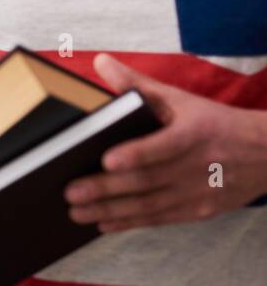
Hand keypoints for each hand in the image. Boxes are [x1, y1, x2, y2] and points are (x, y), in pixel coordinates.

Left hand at [64, 53, 266, 231]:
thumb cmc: (214, 122)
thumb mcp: (181, 99)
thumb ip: (137, 84)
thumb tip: (100, 61)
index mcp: (195, 133)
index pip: (164, 145)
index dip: (137, 154)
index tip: (107, 160)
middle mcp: (198, 166)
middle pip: (149, 180)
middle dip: (107, 189)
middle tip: (71, 193)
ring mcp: (200, 193)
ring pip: (151, 205)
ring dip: (111, 211)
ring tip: (77, 213)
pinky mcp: (200, 211)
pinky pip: (161, 219)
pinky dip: (131, 223)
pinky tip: (103, 224)